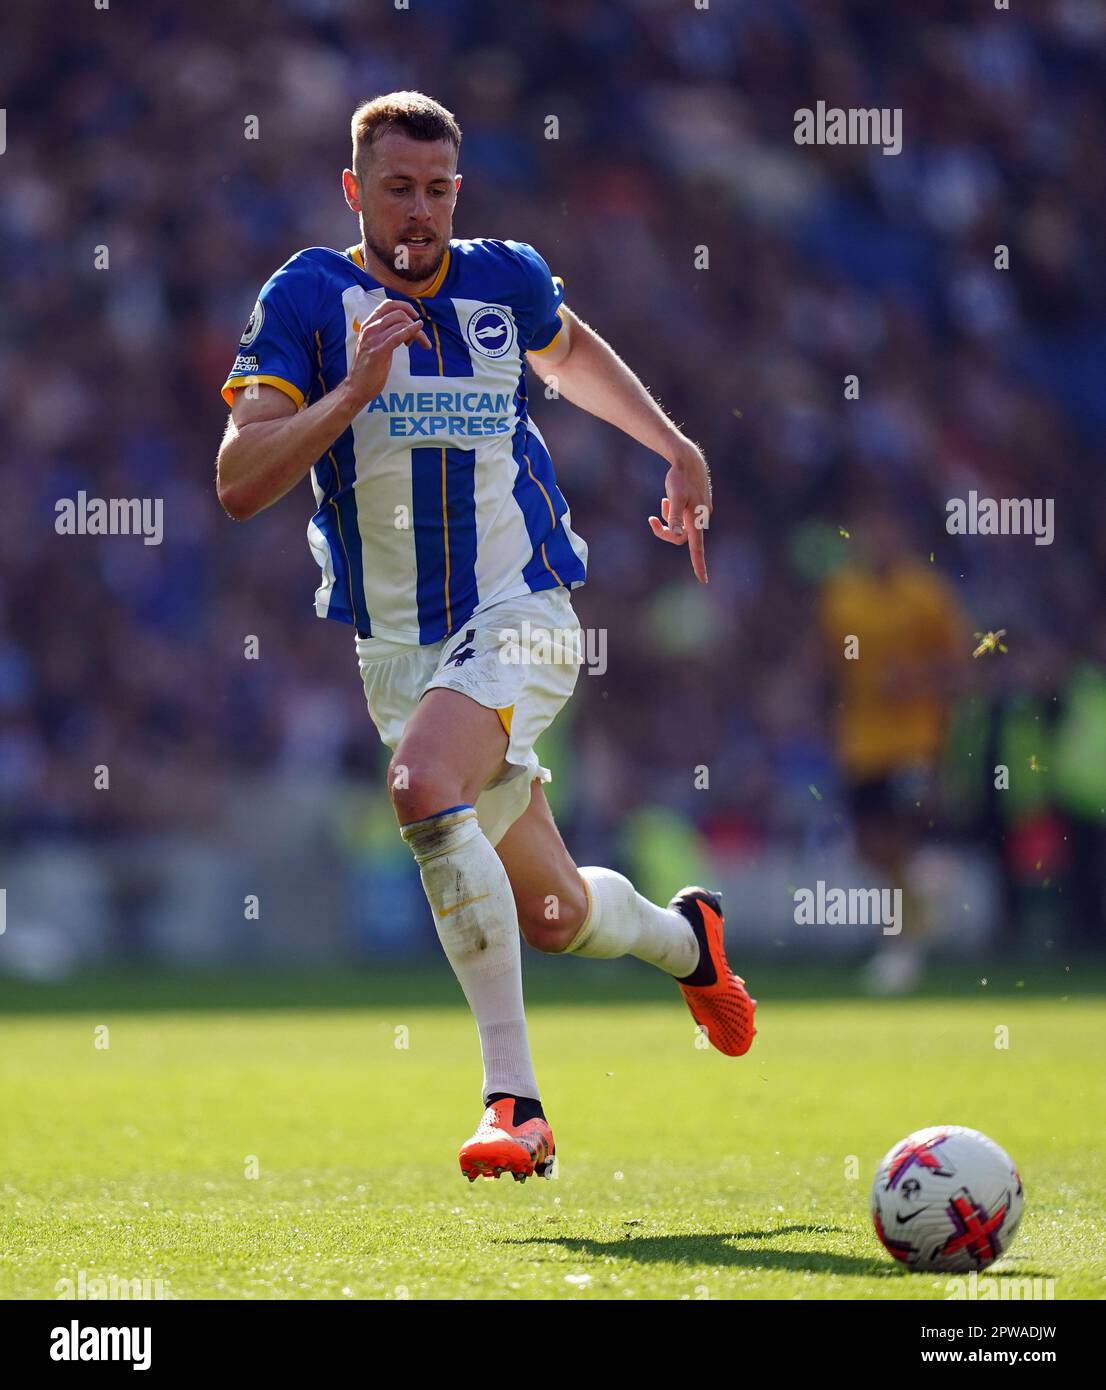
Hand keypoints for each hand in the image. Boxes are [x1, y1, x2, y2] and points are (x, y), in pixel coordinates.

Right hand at [344, 299, 431, 409]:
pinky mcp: (379, 350)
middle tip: (419, 337)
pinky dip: (413, 332)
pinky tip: (420, 334)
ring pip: (402, 323)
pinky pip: (399, 335)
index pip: (388, 304)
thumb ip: (385, 334)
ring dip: (418, 332)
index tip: (414, 316)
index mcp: (368, 325)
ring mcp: (373, 339)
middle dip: (413, 321)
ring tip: (421, 344)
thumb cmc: (367, 369)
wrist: (356, 387)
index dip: (404, 307)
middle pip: (398, 313)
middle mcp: (369, 328)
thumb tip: (404, 328)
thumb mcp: (375, 345)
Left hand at [648, 441, 711, 583]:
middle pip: (681, 536)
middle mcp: (701, 518)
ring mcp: (700, 512)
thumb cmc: (680, 477)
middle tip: (651, 519)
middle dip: (665, 530)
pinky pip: (682, 516)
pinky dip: (673, 511)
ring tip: (664, 502)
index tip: (703, 580)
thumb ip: (674, 516)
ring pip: (680, 525)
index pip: (697, 548)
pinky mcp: (697, 505)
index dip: (699, 564)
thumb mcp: (675, 496)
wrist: (688, 459)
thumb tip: (676, 534)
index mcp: (696, 520)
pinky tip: (667, 498)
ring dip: (669, 518)